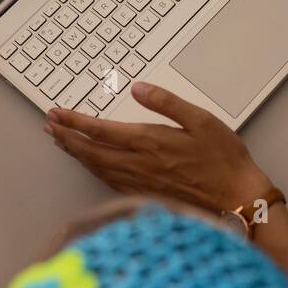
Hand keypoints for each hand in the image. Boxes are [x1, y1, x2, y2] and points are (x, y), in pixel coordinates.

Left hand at [46, 81, 273, 213]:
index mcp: (149, 141)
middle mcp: (138, 164)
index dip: (74, 121)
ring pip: (96, 168)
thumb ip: (167, 103)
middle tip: (50, 127)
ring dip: (76, 154)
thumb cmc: (223, 160)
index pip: (100, 130)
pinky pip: (108, 182)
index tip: (56, 114)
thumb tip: (139, 88)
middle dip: (66, 137)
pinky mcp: (145, 195)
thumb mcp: (201, 120)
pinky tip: (91, 166)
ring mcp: (140, 183)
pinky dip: (93, 171)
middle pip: (90, 151)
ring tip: (62, 143)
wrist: (237, 199)